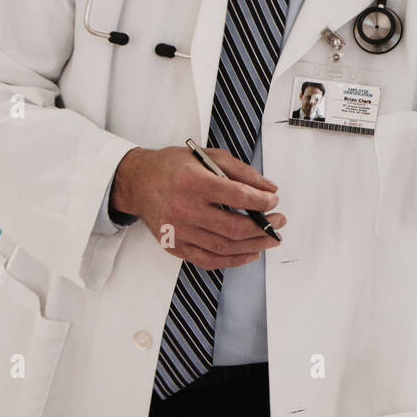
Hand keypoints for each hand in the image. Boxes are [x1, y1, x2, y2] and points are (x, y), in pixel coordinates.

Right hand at [111, 146, 285, 270]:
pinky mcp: (175, 246)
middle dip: (263, 226)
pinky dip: (233, 260)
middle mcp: (184, 209)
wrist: (137, 183)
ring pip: (224, 247)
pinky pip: (208, 260)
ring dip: (254, 245)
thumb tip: (269, 188)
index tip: (274, 200)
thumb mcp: (207, 156)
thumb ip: (240, 171)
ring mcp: (179, 232)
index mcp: (193, 182)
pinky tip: (250, 252)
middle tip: (279, 221)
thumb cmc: (172, 167)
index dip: (262, 201)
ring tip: (271, 238)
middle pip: (233, 227)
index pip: (237, 196)